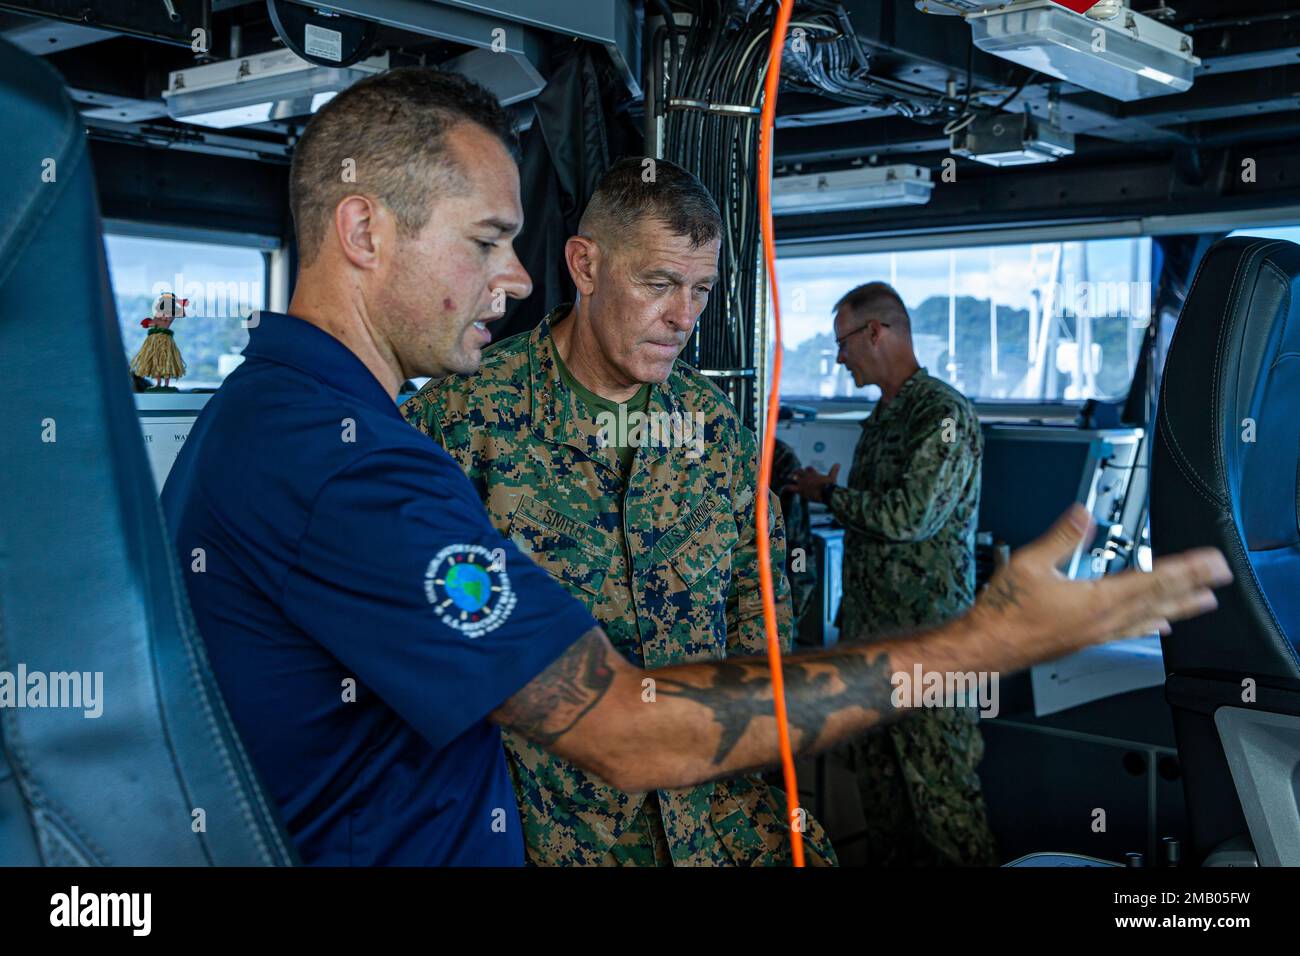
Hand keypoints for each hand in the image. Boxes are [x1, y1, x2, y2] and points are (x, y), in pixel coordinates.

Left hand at [783, 464, 839, 501]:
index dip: (807, 470)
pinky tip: (785, 488)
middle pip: (799, 471)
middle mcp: (807, 476)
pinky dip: (786, 487)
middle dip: (797, 472)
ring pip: (793, 477)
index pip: (808, 468)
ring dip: (791, 477)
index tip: (808, 471)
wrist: (826, 494)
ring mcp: (802, 483)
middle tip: (795, 473)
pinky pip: (790, 487)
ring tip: (789, 478)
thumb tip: (838, 464)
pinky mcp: (800, 489)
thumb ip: (834, 470)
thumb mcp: (832, 477)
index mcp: (814, 473)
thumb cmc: (830, 486)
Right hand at [970, 504, 1230, 665]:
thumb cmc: (1004, 612)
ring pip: (1149, 618)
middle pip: (1159, 600)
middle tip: (1220, 578)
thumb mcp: (1029, 564)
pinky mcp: (1087, 640)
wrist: (987, 647)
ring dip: (1179, 608)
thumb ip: (1061, 538)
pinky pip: (1130, 631)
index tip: (1210, 562)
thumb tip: (1083, 514)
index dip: (1186, 570)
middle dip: (1193, 586)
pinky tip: (1158, 626)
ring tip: (1203, 602)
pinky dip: (1150, 625)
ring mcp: (1097, 633)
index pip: (1153, 581)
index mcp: (1096, 601)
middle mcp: (1103, 621)